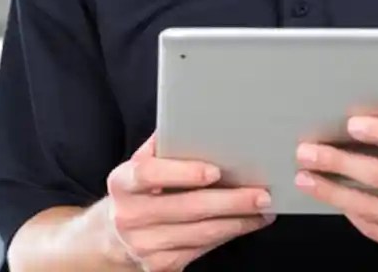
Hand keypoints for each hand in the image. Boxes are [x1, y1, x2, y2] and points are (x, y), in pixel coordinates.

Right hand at [98, 134, 274, 271]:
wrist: (115, 236)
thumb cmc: (137, 192)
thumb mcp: (138, 166)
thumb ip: (161, 147)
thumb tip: (190, 120)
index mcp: (122, 183)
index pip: (150, 174)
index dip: (182, 172)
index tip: (214, 171)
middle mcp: (130, 216)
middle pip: (186, 208)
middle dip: (230, 201)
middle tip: (261, 193)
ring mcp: (145, 244)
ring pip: (201, 233)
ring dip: (238, 221)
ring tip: (262, 209)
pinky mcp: (161, 265)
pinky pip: (203, 249)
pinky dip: (229, 235)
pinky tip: (246, 223)